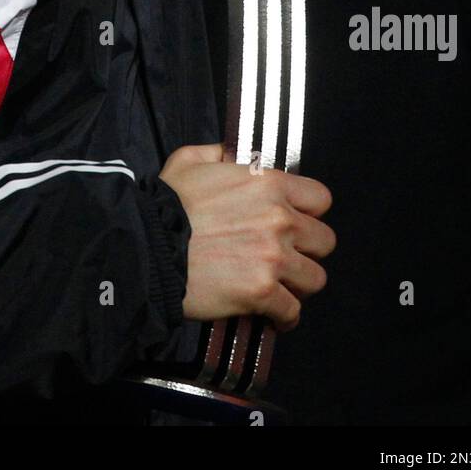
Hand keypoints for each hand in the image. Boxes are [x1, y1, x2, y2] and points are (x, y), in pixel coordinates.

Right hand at [159, 142, 335, 329]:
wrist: (147, 248)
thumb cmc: (165, 206)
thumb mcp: (189, 161)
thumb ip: (218, 152)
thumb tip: (232, 154)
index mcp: (268, 184)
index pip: (320, 199)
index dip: (309, 212)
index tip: (297, 222)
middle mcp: (279, 219)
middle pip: (324, 241)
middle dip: (307, 250)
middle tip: (288, 256)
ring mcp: (273, 258)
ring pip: (314, 279)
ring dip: (298, 284)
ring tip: (281, 286)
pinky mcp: (262, 293)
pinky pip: (292, 311)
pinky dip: (284, 317)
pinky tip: (273, 315)